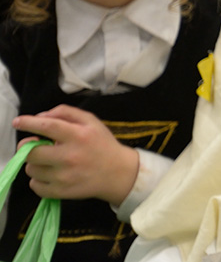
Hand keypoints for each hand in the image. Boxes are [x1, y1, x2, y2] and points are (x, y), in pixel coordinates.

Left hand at [14, 105, 138, 204]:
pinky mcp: (60, 192)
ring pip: (31, 169)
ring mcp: (64, 177)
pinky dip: (38, 180)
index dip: (29, 123)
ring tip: (50, 161)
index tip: (18, 121)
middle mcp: (70, 156)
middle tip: (37, 146)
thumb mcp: (91, 121)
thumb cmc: (102, 144)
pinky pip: (35, 186)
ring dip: (36, 164)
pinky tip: (51, 174)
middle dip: (28, 148)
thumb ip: (66, 113)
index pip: (47, 127)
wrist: (117, 173)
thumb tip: (40, 116)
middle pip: (31, 152)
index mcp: (78, 136)